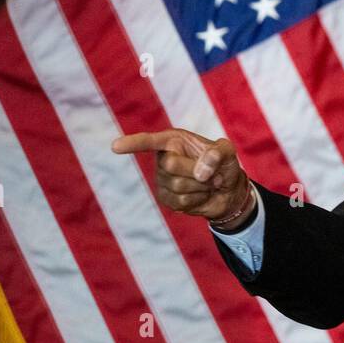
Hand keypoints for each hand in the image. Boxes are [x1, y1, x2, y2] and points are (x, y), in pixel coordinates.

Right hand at [111, 128, 251, 227]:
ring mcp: (162, 180)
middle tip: (210, 173)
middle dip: (195, 171)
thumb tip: (201, 171)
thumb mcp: (228, 153)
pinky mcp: (166, 198)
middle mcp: (163, 158)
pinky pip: (181, 201)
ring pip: (178, 186)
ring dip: (201, 187)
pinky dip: (198, 199)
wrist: (227, 191)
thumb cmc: (224, 165)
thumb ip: (218, 154)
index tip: (115, 146)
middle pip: (170, 165)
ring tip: (207, 183)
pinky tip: (201, 195)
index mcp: (173, 141)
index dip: (133, 143)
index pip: (149, 141)